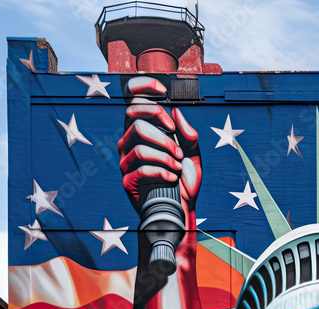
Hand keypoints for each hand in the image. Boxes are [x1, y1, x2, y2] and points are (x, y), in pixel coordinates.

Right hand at [118, 76, 201, 230]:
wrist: (181, 210)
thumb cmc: (184, 181)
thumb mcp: (193, 155)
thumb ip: (188, 134)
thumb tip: (177, 111)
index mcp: (142, 132)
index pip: (134, 103)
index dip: (144, 89)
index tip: (161, 88)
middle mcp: (129, 143)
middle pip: (136, 121)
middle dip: (162, 132)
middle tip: (179, 148)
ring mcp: (125, 162)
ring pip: (140, 146)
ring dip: (165, 155)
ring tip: (178, 166)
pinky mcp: (126, 181)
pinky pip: (141, 168)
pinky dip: (162, 172)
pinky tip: (172, 178)